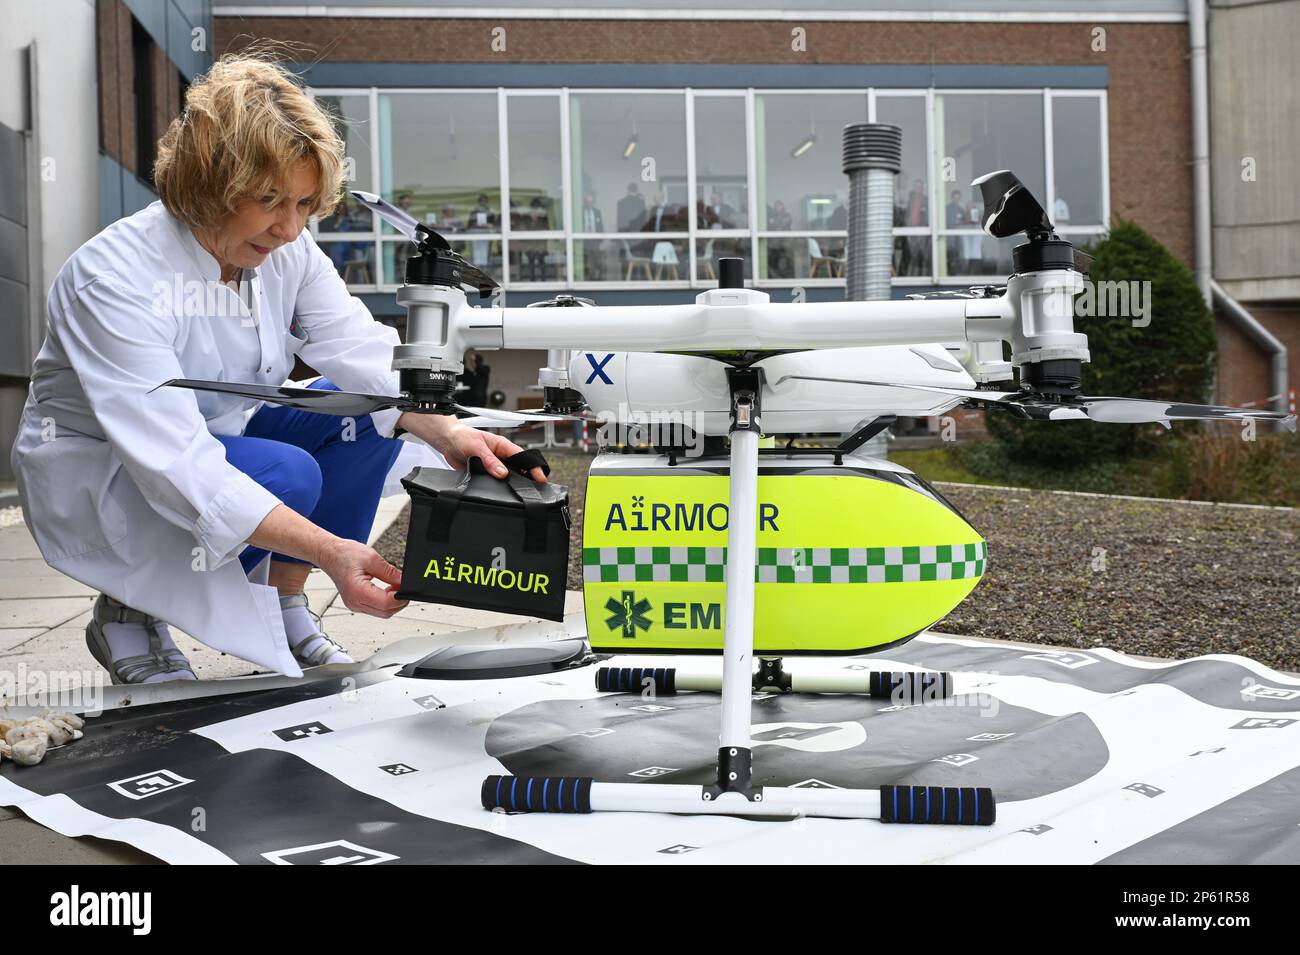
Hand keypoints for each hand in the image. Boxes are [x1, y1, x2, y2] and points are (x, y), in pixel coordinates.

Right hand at [316, 538, 408, 618]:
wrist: (329, 554)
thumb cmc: (344, 554)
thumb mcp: (372, 558)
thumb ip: (390, 572)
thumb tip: (403, 582)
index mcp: (357, 591)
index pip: (386, 604)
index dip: (400, 598)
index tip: (406, 589)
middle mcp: (354, 602)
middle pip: (385, 612)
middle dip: (398, 602)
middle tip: (403, 588)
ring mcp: (354, 605)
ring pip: (381, 613)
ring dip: (391, 603)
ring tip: (394, 587)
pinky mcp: (356, 603)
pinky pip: (375, 609)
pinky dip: (384, 602)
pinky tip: (386, 590)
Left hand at [397, 414, 547, 483]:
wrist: (446, 442)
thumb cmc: (462, 436)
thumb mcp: (476, 447)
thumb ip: (489, 460)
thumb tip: (502, 473)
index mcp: (502, 446)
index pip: (522, 457)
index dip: (532, 467)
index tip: (539, 478)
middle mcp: (500, 456)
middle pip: (518, 469)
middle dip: (525, 478)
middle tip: (531, 489)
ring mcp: (493, 466)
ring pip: (507, 477)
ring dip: (510, 483)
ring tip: (516, 492)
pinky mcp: (485, 474)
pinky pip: (494, 483)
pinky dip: (498, 488)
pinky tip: (499, 493)